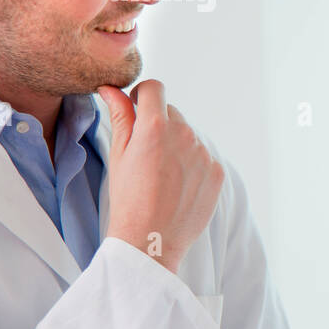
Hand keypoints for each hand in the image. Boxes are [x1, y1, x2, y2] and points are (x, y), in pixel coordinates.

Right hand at [98, 80, 224, 274]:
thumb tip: (111, 89)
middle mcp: (185, 134)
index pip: (154, 88)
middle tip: (145, 155)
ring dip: (176, 146)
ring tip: (161, 176)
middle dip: (158, 125)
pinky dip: (192, 165)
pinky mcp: (217, 171)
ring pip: (188, 136)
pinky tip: (177, 187)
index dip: (143, 95)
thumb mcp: (118, 154)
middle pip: (172, 113)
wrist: (151, 240)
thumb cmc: (127, 198)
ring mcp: (204, 153)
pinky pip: (203, 157)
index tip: (137, 108)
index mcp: (155, 126)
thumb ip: (120, 117)